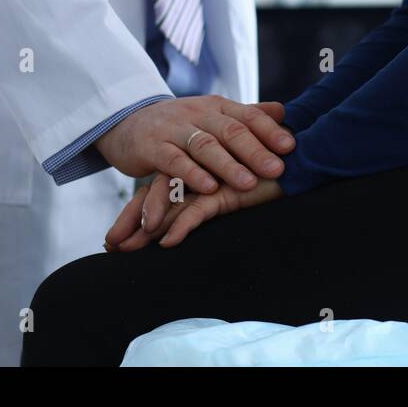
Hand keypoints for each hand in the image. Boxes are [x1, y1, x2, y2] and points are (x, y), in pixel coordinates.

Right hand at [95, 98, 293, 194]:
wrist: (127, 122)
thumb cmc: (181, 125)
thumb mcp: (212, 116)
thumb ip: (246, 116)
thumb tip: (284, 111)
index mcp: (216, 107)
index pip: (247, 116)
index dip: (269, 130)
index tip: (291, 147)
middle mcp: (197, 114)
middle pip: (230, 130)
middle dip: (255, 151)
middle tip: (277, 170)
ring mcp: (174, 129)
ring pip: (204, 145)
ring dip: (227, 165)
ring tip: (248, 184)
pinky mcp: (152, 147)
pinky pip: (173, 161)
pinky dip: (191, 174)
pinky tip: (208, 188)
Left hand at [106, 174, 284, 250]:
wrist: (297, 158)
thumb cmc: (263, 173)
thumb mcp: (227, 190)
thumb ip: (204, 199)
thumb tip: (177, 227)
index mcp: (193, 173)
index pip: (156, 192)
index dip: (135, 213)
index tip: (114, 239)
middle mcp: (196, 174)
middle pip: (154, 196)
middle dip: (131, 222)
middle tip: (110, 245)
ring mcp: (209, 179)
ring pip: (169, 203)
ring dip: (147, 226)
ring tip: (127, 248)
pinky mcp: (226, 189)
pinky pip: (199, 208)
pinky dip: (182, 226)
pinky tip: (168, 242)